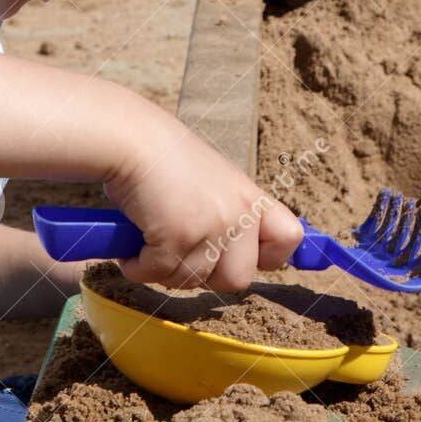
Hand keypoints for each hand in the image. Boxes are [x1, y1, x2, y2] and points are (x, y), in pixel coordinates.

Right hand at [104, 116, 304, 290]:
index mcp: (250, 197)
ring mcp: (211, 226)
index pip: (289, 238)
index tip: (242, 257)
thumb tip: (226, 258)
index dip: (267, 257)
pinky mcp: (178, 237)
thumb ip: (227, 214)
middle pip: (238, 279)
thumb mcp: (213, 183)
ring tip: (149, 241)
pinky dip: (138, 266)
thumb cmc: (163, 159)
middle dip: (204, 275)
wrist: (131, 139)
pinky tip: (132, 245)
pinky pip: (158, 274)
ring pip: (192, 281)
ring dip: (163, 269)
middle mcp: (238, 213)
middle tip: (180, 254)